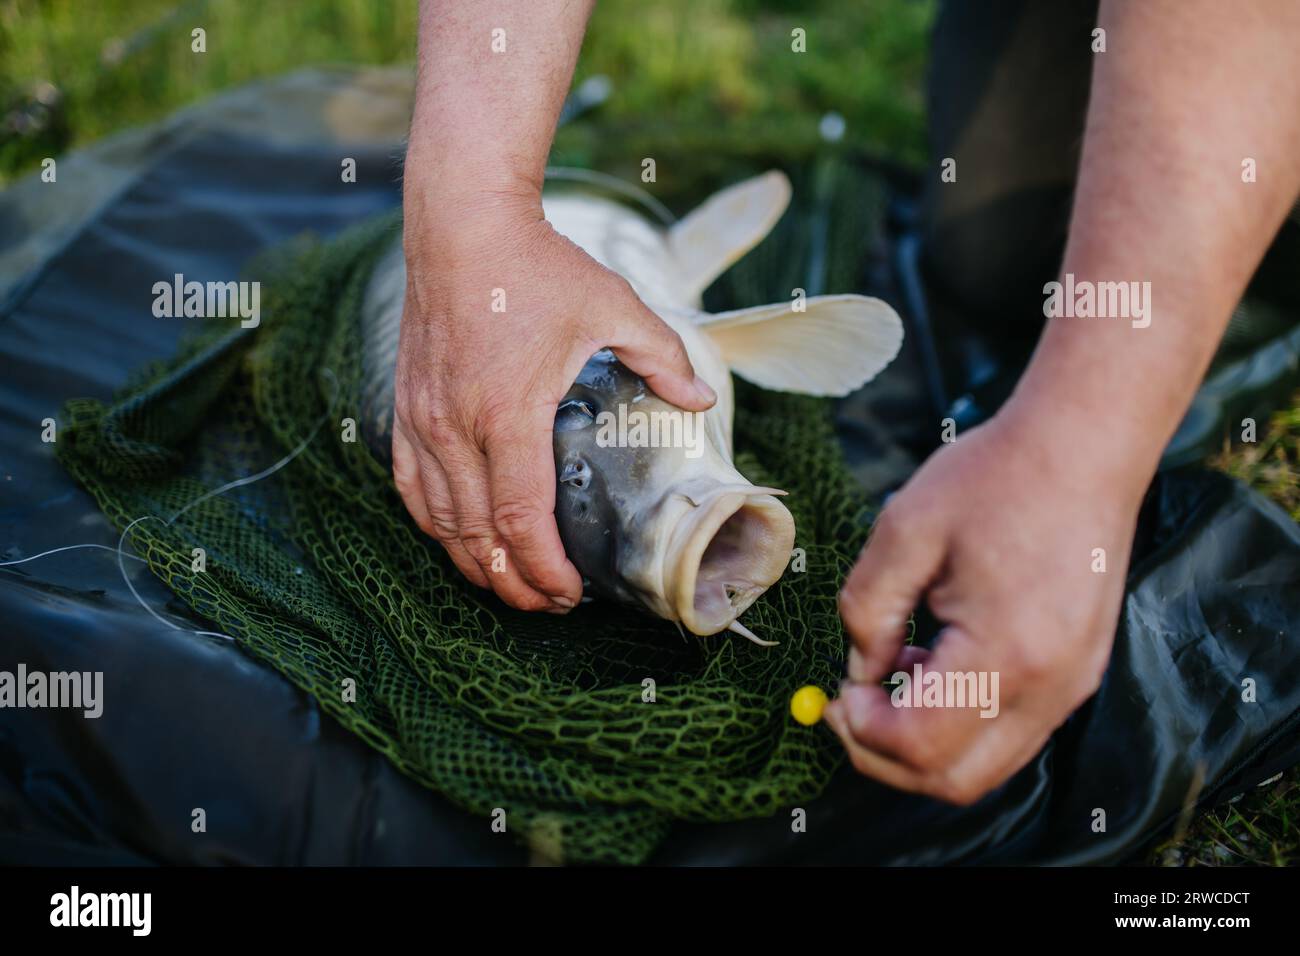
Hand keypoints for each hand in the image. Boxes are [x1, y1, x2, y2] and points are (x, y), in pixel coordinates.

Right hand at [392, 191, 716, 611]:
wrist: (460, 223)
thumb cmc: (536, 264)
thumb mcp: (613, 305)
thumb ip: (662, 357)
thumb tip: (699, 401)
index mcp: (507, 411)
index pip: (518, 517)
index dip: (542, 569)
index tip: (570, 595)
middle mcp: (455, 426)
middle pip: (476, 535)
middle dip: (512, 582)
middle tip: (547, 605)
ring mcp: (422, 419)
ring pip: (439, 520)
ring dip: (472, 563)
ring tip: (507, 586)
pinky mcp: (405, 407)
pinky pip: (410, 486)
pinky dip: (434, 525)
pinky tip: (456, 540)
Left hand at [826, 405, 1147, 803]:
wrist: (1084, 445)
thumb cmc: (996, 476)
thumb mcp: (904, 531)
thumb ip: (867, 612)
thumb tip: (860, 671)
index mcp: (1007, 653)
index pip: (920, 745)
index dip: (863, 731)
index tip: (835, 692)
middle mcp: (1052, 687)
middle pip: (956, 779)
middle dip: (886, 756)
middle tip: (848, 704)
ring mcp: (1073, 686)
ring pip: (986, 766)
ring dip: (924, 741)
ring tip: (896, 666)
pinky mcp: (1078, 674)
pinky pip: (1010, 732)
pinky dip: (960, 720)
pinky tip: (934, 658)